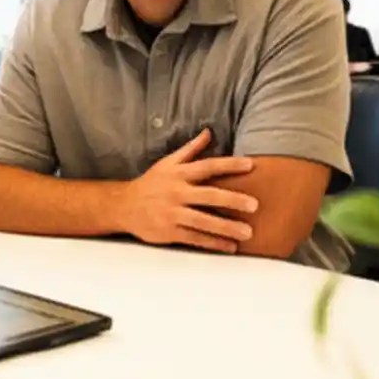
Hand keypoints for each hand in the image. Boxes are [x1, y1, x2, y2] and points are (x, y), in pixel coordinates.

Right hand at [120, 129, 259, 252]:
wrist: (124, 206)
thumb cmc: (151, 183)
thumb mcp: (168, 163)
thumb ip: (191, 149)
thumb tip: (209, 132)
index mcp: (179, 174)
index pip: (207, 166)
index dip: (229, 165)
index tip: (250, 165)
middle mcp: (176, 192)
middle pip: (208, 195)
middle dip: (232, 200)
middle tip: (254, 205)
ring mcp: (172, 213)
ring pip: (203, 220)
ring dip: (226, 227)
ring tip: (248, 232)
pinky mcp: (169, 231)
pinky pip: (194, 237)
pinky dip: (213, 243)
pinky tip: (230, 246)